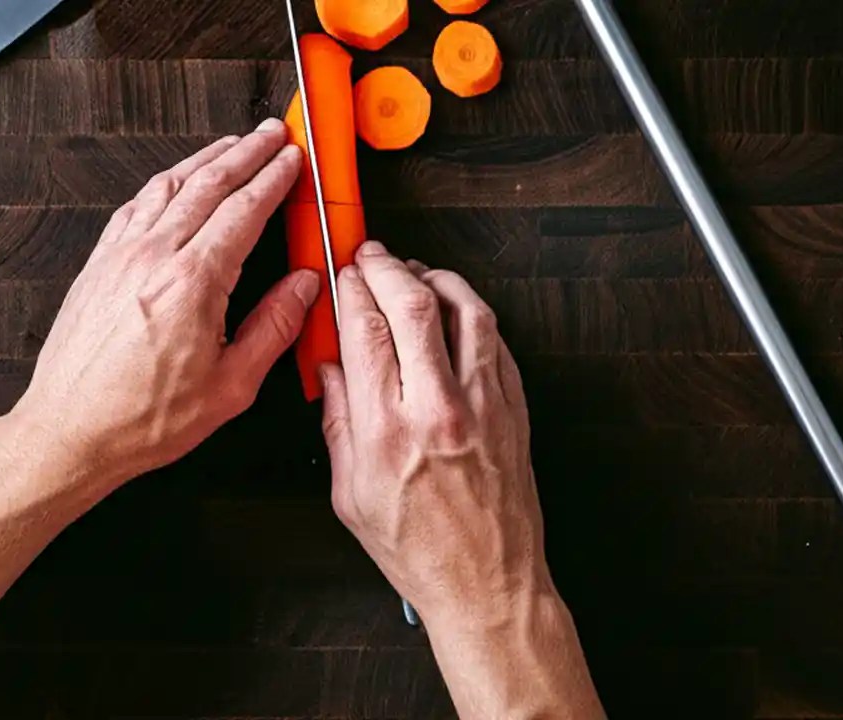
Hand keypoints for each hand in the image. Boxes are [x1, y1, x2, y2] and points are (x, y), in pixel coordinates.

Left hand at [13, 120, 318, 485]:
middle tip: (270, 134)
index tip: (293, 160)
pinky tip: (174, 180)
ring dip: (204, 159)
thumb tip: (304, 287)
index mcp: (192, 283)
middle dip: (245, 153)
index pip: (244, 210)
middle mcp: (153, 256)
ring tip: (231, 145)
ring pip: (169, 186)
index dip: (273, 179)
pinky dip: (162, 183)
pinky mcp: (98, 265)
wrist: (71, 430)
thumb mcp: (230, 387)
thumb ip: (273, 328)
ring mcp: (120, 256)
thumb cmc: (143, 419)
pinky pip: (134, 207)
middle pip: (208, 184)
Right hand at [321, 244, 604, 716]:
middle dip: (386, 267)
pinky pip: (495, 340)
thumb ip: (337, 423)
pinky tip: (454, 310)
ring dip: (436, 277)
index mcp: (385, 431)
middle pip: (412, 305)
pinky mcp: (514, 408)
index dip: (351, 289)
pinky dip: (471, 312)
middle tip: (373, 256)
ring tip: (416, 272)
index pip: (364, 330)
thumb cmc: (417, 549)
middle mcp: (437, 409)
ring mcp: (483, 405)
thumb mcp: (349, 494)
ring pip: (465, 309)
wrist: (486, 583)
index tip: (343, 276)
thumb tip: (328, 370)